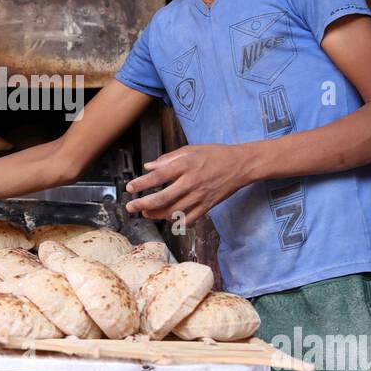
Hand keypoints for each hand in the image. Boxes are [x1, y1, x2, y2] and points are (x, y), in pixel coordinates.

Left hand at [124, 144, 258, 224]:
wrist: (240, 165)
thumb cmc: (215, 155)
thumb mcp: (191, 149)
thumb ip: (168, 158)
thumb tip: (149, 166)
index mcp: (186, 165)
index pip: (159, 176)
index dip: (142, 183)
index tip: (130, 187)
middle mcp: (191, 182)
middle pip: (163, 198)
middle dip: (143, 204)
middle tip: (131, 207)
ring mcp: (200, 196)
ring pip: (173, 212)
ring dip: (156, 215)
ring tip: (146, 213)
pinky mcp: (207, 206)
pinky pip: (188, 218)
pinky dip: (176, 221)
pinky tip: (168, 218)